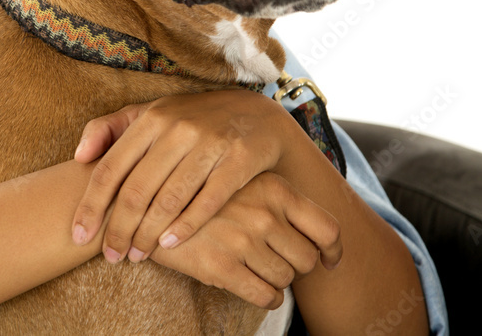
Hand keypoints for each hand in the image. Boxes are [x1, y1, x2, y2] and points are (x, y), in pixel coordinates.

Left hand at [71, 89, 290, 262]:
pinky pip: (208, 202)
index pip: (111, 168)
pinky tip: (169, 245)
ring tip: (136, 256)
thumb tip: (79, 156)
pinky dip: (186, 227)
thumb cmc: (191, 120)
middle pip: (137, 190)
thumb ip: (108, 128)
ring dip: (148, 235)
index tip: (78, 235)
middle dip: (118, 230)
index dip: (91, 206)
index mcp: (151, 118)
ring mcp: (210, 143)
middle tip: (111, 256)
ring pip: (169, 200)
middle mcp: (178, 128)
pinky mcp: (239, 160)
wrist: (256, 114)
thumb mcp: (150, 114)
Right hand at [149, 171, 341, 308]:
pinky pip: (265, 297)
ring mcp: (243, 241)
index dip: (334, 250)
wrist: (147, 204)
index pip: (327, 228)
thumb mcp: (241, 182)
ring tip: (258, 271)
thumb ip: (275, 201)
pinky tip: (254, 289)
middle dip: (295, 266)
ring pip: (286, 279)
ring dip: (277, 282)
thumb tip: (314, 236)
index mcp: (274, 189)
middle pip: (307, 259)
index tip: (329, 260)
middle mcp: (263, 214)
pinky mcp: (222, 267)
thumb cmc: (199, 194)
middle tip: (277, 261)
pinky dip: (266, 299)